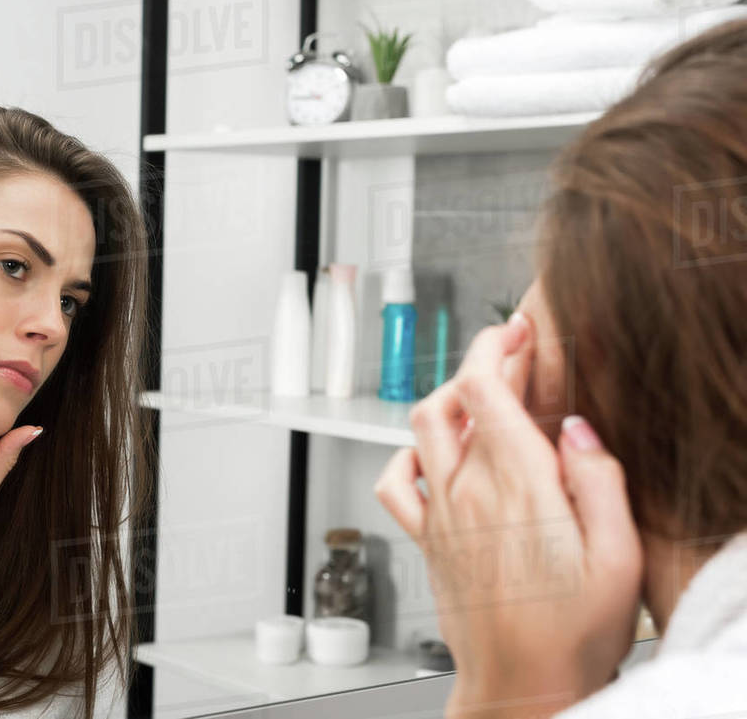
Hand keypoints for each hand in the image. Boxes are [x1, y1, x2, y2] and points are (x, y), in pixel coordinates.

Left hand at [373, 314, 642, 715]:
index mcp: (517, 486)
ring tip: (480, 396)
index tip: (516, 330)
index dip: (496, 345)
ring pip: (421, 429)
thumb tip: (576, 427)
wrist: (521, 686)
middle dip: (479, 363)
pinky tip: (431, 455)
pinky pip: (395, 483)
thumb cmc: (573, 633)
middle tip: (511, 355)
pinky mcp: (427, 539)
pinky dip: (407, 455)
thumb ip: (599, 482)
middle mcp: (467, 493)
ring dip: (446, 400)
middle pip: (452, 398)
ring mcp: (440, 514)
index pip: (484, 387)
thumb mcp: (618, 557)